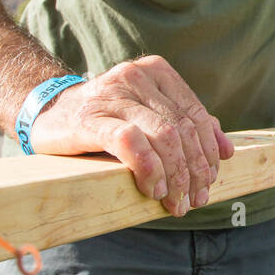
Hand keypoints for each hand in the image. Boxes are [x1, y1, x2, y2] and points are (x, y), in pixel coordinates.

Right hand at [29, 55, 235, 216]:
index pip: (195, 115)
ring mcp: (112, 94)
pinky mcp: (90, 118)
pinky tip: (153, 189)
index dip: (208, 152)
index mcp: (156, 71)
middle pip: (181, 129)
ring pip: (163, 137)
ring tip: (175, 202)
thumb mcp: (148, 114)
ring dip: (175, 176)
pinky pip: (131, 142)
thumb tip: (227, 151)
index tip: (210, 181)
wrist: (46, 113)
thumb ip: (185, 123)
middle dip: (194, 170)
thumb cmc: (105, 118)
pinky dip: (149, 169)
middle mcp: (135, 76)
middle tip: (195, 199)